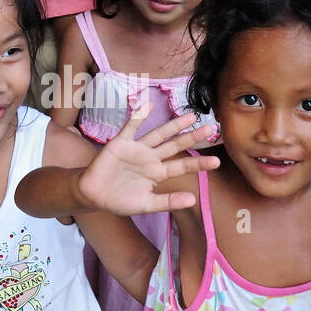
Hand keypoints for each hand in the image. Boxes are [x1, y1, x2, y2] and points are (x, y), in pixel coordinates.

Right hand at [75, 102, 219, 214]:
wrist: (94, 195)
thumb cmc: (119, 201)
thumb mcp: (146, 205)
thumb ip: (168, 202)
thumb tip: (192, 200)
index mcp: (158, 173)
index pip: (182, 166)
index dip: (198, 164)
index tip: (216, 162)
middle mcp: (151, 158)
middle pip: (174, 145)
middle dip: (191, 137)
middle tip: (209, 128)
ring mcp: (137, 149)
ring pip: (158, 134)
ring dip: (173, 125)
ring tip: (190, 116)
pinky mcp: (120, 143)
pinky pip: (130, 128)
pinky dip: (138, 117)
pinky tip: (148, 106)